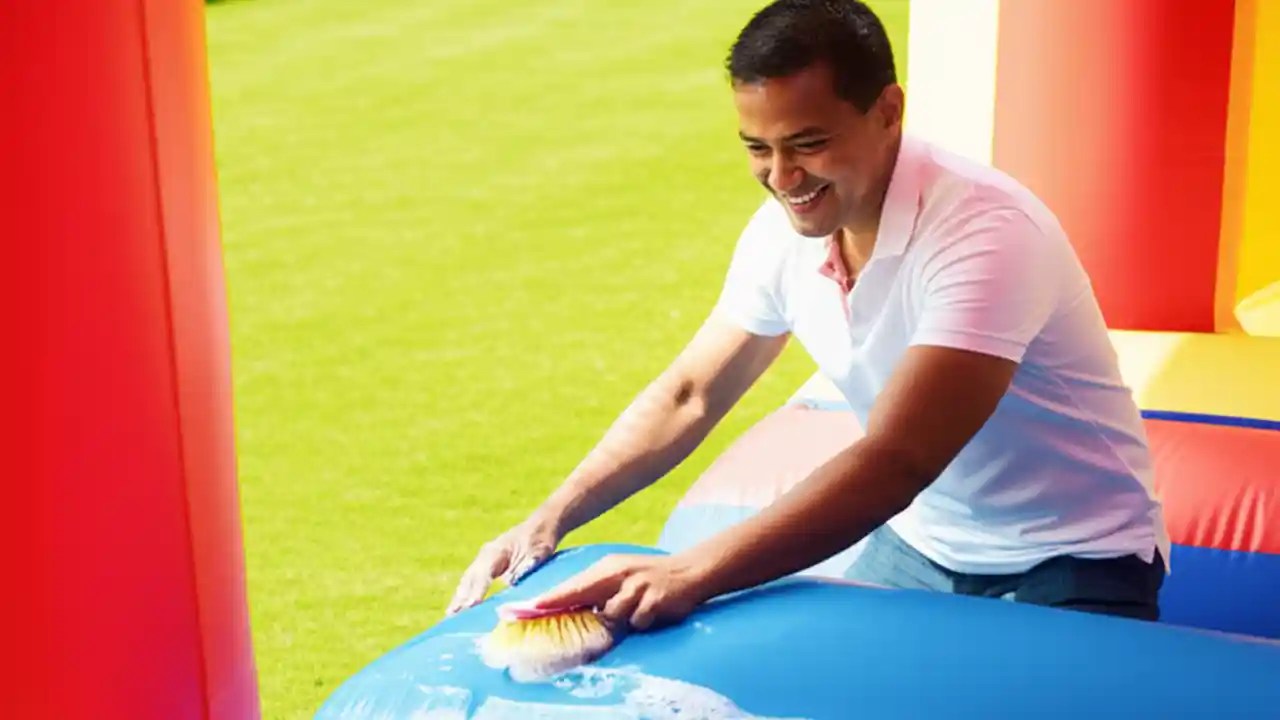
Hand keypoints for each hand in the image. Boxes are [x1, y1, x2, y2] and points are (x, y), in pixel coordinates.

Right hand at [446, 513, 561, 615]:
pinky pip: (472, 582)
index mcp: (498, 550)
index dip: (478, 589)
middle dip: (462, 597)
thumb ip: (527, 565)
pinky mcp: (486, 567)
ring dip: (459, 597)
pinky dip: (465, 595)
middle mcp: (486, 555)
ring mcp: (484, 560)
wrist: (539, 527)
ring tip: (450, 615)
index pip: (485, 573)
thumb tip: (512, 581)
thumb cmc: (540, 540)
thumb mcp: (539, 551)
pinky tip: (458, 609)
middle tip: (454, 616)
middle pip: (471, 578)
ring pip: (468, 580)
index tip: (472, 604)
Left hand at [531, 554, 706, 630]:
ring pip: (613, 615)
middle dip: (566, 608)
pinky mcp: (654, 600)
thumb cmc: (649, 577)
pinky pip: (637, 622)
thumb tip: (571, 611)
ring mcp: (637, 586)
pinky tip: (652, 614)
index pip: (574, 585)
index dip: (551, 598)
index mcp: (608, 567)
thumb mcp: (621, 576)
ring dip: (619, 620)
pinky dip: (642, 623)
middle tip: (551, 620)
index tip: (529, 608)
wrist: (690, 571)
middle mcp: (620, 573)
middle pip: (585, 596)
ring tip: (634, 612)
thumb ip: (599, 590)